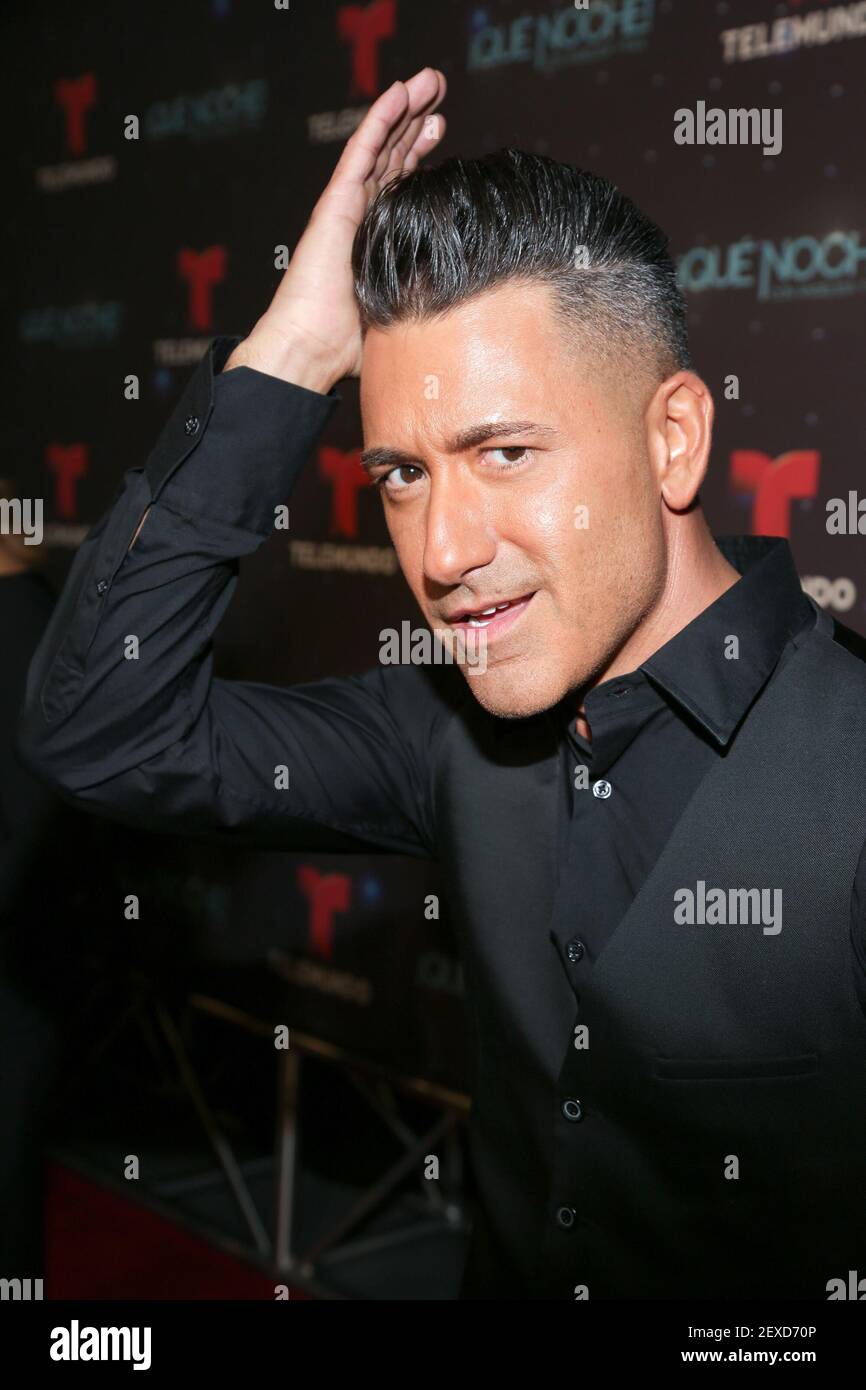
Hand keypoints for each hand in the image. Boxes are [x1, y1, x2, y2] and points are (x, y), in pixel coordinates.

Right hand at [225, 67, 446, 392]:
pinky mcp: (336, 205)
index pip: (398, 186)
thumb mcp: (402, 317)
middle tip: (439, 92)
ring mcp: (346, 207)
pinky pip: (361, 153)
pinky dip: (380, 121)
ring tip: (429, 80)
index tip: (442, 130)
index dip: (417, 155)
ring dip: (403, 110)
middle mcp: (358, 218)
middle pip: (391, 158)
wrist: (311, 350)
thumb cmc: (348, 348)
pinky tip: (399, 93)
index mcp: (371, 240)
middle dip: (415, 124)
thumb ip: (422, 304)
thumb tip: (460, 319)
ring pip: (379, 147)